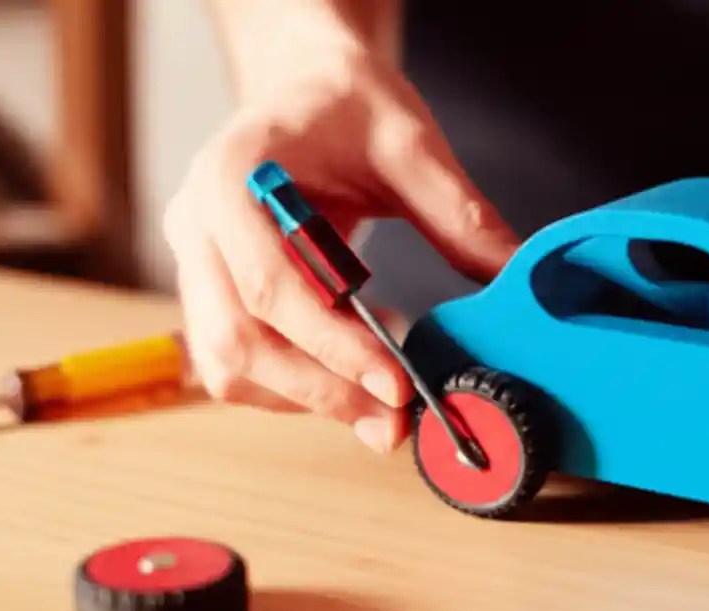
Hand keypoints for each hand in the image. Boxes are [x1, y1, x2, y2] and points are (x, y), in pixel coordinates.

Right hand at [164, 2, 518, 451]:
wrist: (304, 90)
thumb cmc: (346, 105)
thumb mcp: (409, 142)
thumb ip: (457, 212)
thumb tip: (513, 277)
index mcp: (230, 176)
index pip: (267, 283)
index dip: (331, 344)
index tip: (396, 382)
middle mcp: (196, 224)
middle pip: (235, 340)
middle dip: (319, 390)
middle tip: (394, 421)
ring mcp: (195, 264)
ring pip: (227, 366)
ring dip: (304, 399)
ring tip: (382, 409)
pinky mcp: (211, 294)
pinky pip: (236, 366)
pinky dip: (292, 387)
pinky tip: (351, 379)